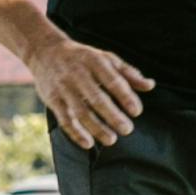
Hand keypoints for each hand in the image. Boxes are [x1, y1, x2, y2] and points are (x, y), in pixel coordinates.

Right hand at [32, 36, 152, 146]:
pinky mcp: (52, 100)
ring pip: (80, 112)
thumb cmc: (83, 57)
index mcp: (94, 62)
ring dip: (96, 128)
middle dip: (112, 116)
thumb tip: (150, 85)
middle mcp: (78, 74)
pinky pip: (64, 119)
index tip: (137, 111)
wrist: (45, 51)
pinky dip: (75, 133)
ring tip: (112, 140)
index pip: (112, 80)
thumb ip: (128, 73)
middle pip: (96, 98)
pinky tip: (88, 143)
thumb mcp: (106, 58)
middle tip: (127, 129)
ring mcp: (64, 88)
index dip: (125, 96)